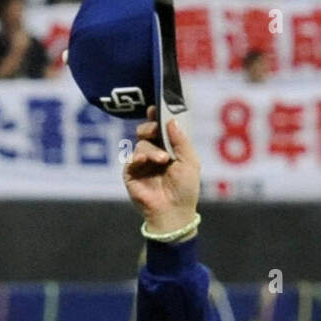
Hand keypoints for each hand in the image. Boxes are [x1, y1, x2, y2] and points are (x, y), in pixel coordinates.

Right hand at [123, 107, 200, 234]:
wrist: (174, 212)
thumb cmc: (185, 189)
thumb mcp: (190, 161)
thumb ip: (181, 141)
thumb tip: (171, 121)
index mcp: (168, 148)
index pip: (160, 128)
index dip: (157, 117)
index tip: (155, 108)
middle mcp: (153, 154)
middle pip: (146, 131)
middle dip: (150, 127)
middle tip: (156, 130)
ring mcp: (141, 164)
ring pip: (141, 144)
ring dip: (152, 150)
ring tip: (163, 160)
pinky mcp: (131, 175)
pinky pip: (130, 160)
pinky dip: (138, 157)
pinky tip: (145, 161)